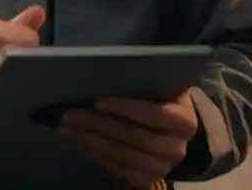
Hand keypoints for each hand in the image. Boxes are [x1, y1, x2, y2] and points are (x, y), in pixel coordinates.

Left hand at [58, 91, 198, 188]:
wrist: (173, 132)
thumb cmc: (161, 101)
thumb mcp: (161, 88)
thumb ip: (143, 82)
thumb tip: (102, 73)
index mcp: (184, 121)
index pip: (154, 114)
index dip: (126, 108)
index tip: (98, 101)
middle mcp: (176, 148)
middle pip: (133, 137)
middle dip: (97, 124)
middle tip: (69, 114)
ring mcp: (162, 168)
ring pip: (122, 155)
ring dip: (90, 140)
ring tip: (67, 127)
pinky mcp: (146, 179)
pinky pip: (117, 169)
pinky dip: (95, 154)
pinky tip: (79, 140)